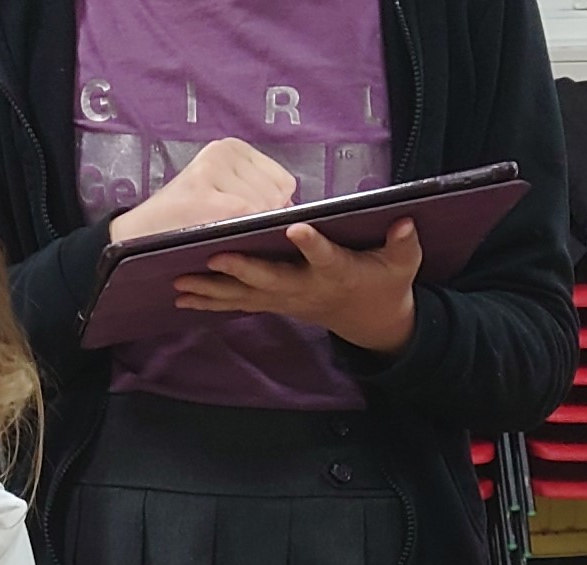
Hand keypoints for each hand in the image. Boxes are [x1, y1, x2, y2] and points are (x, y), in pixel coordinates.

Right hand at [109, 137, 297, 242]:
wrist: (137, 235)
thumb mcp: (224, 195)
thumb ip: (258, 195)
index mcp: (232, 148)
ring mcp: (212, 169)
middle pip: (276, 196)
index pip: (283, 182)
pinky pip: (245, 217)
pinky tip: (224, 243)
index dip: (275, 211)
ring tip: (224, 238)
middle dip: (264, 223)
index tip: (252, 225)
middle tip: (234, 235)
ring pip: (263, 209)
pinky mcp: (204, 191)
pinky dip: (241, 235)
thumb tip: (294, 210)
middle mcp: (223, 151)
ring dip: (249, 232)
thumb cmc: (186, 222)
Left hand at [174, 220, 422, 354]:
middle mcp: (306, 288)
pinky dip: (211, 300)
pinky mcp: (274, 303)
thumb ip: (403, 244)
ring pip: (246, 296)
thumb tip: (406, 221)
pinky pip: (238, 303)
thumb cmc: (385, 283)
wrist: (370, 321)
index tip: (297, 228)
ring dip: (213, 290)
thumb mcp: (402, 265)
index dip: (313, 245)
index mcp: (337, 272)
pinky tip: (182, 296)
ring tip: (180, 284)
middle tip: (215, 256)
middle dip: (244, 269)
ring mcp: (287, 299)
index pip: (325, 257)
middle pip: (272, 280)